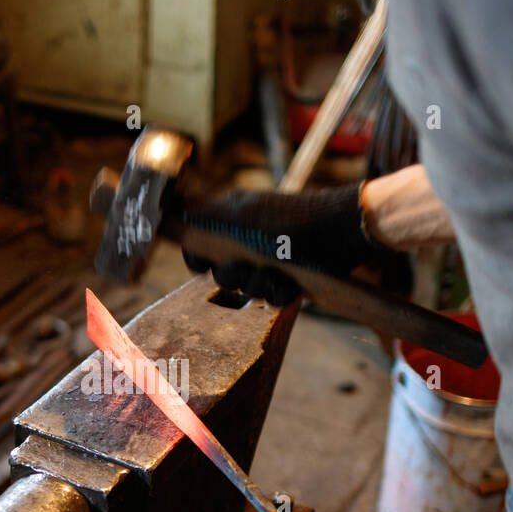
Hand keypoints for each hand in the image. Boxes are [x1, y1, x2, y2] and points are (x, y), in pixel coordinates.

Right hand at [182, 181, 408, 305]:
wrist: (344, 233)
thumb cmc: (292, 223)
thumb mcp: (241, 219)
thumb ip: (204, 219)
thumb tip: (168, 214)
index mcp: (231, 218)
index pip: (199, 244)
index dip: (198, 259)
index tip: (204, 266)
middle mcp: (248, 238)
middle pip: (223, 273)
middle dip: (236, 277)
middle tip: (251, 267)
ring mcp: (270, 259)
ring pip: (249, 288)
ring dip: (261, 286)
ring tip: (279, 275)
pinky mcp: (291, 276)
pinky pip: (272, 297)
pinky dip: (281, 294)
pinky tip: (292, 285)